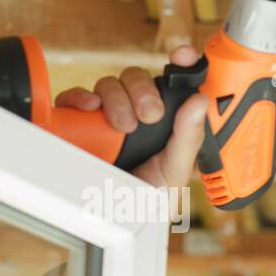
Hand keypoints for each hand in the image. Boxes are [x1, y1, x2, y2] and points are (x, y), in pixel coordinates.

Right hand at [53, 44, 208, 191]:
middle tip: (149, 115)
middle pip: (137, 78)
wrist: (112, 221)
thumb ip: (188, 137)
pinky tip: (90, 110)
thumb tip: (200, 101)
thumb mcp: (175, 171)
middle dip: (143, 91)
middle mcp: (136, 113)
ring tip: (123, 126)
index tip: (183, 54)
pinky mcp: (78, 123)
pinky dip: (81, 99)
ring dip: (116, 99)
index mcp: (165, 121)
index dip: (181, 63)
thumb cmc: (148, 198)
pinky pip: (76, 99)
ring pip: (109, 85)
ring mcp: (106, 117)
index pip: (173, 83)